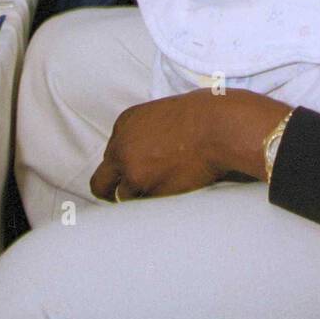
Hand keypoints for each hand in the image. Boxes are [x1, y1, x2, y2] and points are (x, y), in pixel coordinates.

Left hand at [90, 89, 291, 201]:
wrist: (218, 126)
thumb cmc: (203, 116)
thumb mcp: (165, 113)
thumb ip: (147, 133)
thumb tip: (150, 153)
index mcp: (125, 123)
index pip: (113, 154)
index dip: (125, 166)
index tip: (137, 172)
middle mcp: (121, 146)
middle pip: (101, 180)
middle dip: (111, 191)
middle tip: (126, 199)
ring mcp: (130, 169)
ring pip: (122, 197)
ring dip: (139, 198)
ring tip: (163, 194)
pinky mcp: (144, 188)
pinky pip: (142, 205)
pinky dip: (153, 204)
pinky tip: (171, 195)